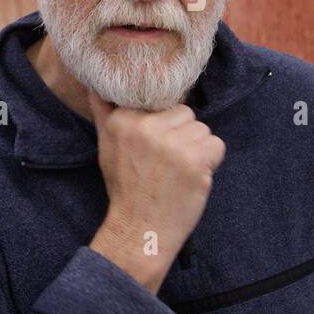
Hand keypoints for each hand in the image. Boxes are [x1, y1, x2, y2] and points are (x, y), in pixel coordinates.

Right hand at [86, 87, 226, 293]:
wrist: (139, 229)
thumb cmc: (125, 188)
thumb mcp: (106, 146)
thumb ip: (104, 112)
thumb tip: (96, 84)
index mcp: (124, 119)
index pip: (162, 103)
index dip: (164, 126)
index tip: (155, 150)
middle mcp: (147, 126)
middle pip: (185, 113)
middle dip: (182, 136)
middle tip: (167, 164)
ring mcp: (172, 142)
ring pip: (202, 129)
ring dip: (197, 149)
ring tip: (178, 172)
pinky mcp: (195, 159)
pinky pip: (216, 145)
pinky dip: (211, 162)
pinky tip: (192, 178)